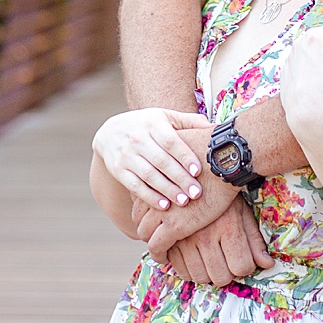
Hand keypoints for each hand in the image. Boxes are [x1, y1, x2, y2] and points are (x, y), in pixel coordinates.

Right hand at [93, 108, 209, 210]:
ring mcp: (126, 155)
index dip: (184, 156)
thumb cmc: (145, 125)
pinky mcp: (118, 170)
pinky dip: (149, 196)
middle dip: (180, 178)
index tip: (198, 171)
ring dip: (167, 190)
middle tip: (196, 193)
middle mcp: (138, 138)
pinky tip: (163, 205)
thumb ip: (188, 121)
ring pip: (148, 175)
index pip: (171, 141)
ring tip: (183, 202)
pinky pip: (134, 185)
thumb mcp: (164, 117)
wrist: (108, 132)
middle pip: (161, 161)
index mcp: (153, 124)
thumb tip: (214, 127)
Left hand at [136, 155, 237, 251]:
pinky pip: (157, 246)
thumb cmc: (214, 150)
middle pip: (138, 215)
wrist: (226, 159)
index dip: (145, 209)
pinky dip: (158, 254)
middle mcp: (154, 192)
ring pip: (145, 232)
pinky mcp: (175, 225)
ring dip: (150, 240)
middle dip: (145, 225)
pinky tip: (164, 257)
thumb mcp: (186, 145)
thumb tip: (183, 146)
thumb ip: (178, 152)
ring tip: (159, 248)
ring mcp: (163, 209)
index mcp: (155, 175)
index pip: (140, 197)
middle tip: (155, 232)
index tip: (153, 215)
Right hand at [158, 198, 273, 285]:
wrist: (195, 173)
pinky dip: (186, 270)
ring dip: (206, 274)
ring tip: (210, 260)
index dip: (244, 267)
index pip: (241, 267)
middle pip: (220, 277)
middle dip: (226, 273)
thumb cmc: (223, 194)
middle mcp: (206, 236)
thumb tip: (267, 264)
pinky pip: (178, 269)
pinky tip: (193, 259)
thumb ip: (254, 240)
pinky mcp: (169, 237)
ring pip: (198, 277)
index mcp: (228, 228)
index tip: (241, 260)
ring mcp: (185, 238)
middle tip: (225, 262)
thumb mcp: (242, 212)